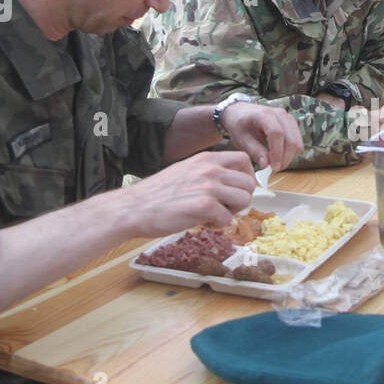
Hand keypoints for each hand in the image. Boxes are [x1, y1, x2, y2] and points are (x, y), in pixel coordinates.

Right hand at [120, 151, 256, 236]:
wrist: (133, 208)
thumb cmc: (157, 194)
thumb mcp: (186, 171)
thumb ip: (209, 173)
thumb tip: (231, 184)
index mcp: (206, 158)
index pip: (244, 159)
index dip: (246, 177)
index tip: (237, 189)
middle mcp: (211, 169)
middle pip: (249, 183)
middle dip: (240, 199)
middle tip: (224, 207)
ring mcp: (209, 187)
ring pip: (244, 200)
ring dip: (232, 212)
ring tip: (213, 215)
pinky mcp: (204, 206)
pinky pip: (228, 219)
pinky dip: (218, 225)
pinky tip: (201, 223)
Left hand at [220, 102, 302, 170]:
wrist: (241, 113)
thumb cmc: (239, 124)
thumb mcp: (241, 139)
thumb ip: (254, 151)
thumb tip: (266, 165)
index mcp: (264, 114)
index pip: (277, 133)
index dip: (277, 153)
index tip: (273, 167)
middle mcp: (280, 114)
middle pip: (291, 139)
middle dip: (285, 159)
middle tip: (274, 169)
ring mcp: (288, 118)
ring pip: (297, 142)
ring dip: (289, 157)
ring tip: (275, 164)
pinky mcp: (292, 124)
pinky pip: (298, 142)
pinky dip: (291, 153)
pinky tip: (279, 156)